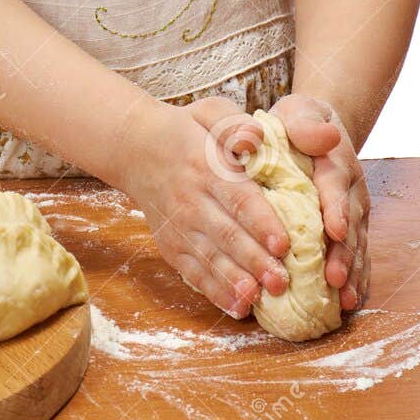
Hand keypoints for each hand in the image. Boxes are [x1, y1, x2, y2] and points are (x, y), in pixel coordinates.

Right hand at [113, 97, 295, 319]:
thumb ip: (233, 123)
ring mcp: (179, 227)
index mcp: (205, 166)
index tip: (283, 243)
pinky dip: (215, 292)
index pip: (237, 197)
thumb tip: (255, 138)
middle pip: (227, 235)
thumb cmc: (186, 129)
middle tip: (283, 282)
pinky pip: (194, 272)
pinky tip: (238, 308)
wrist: (135, 148)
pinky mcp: (171, 245)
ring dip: (236, 282)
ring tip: (260, 299)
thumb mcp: (209, 111)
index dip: (261, 222)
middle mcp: (191, 200)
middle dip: (255, 261)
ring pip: (211, 259)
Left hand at [266, 93, 370, 311]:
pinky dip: (355, 278)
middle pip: (350, 223)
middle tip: (334, 279)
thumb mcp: (299, 112)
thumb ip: (306, 123)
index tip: (334, 230)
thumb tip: (326, 134)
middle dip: (344, 253)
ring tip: (344, 300)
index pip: (336, 184)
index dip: (336, 207)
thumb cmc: (299, 123)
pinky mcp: (353, 228)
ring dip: (351, 273)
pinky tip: (348, 302)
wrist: (318, 129)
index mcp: (335, 160)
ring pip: (356, 245)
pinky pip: (357, 255)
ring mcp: (355, 211)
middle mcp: (351, 189)